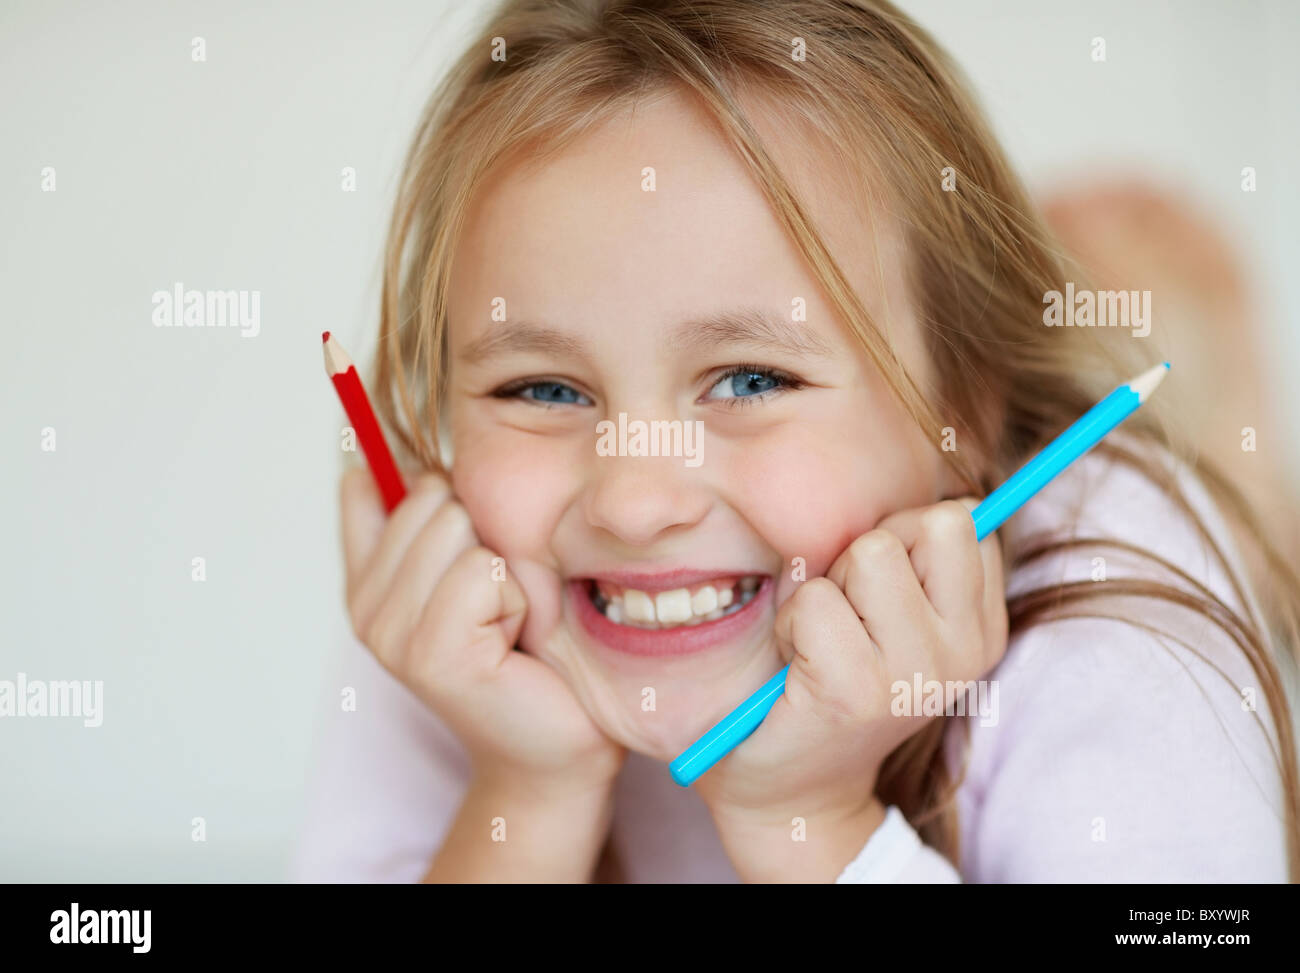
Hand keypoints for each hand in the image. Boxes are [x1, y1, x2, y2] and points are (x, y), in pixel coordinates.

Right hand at [341, 467, 626, 795]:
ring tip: (508, 622)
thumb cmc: (527, 655)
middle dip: (487, 536)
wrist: (555, 747)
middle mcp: (366, 608)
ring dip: (507, 570)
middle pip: (430, 495)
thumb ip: (431, 524)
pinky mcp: (430, 655)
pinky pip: (483, 571)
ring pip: (457, 526)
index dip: (405, 474)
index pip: (364, 486)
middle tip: (499, 602)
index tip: (432, 487)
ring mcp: (390, 635)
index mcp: (368, 583)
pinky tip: (515, 642)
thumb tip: (392, 459)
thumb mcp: (476, 574)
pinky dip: (518, 599)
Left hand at [693, 498, 1006, 881]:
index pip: (966, 518)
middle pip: (929, 521)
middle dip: (870, 549)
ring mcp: (916, 675)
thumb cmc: (830, 680)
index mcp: (981, 628)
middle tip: (845, 614)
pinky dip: (791, 622)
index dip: (906, 534)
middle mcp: (965, 652)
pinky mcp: (856, 691)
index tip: (878, 590)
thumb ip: (917, 556)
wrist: (791, 790)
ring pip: (871, 552)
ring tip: (819, 639)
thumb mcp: (892, 616)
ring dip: (825, 586)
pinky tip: (795, 666)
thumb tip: (941, 434)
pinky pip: (815, 601)